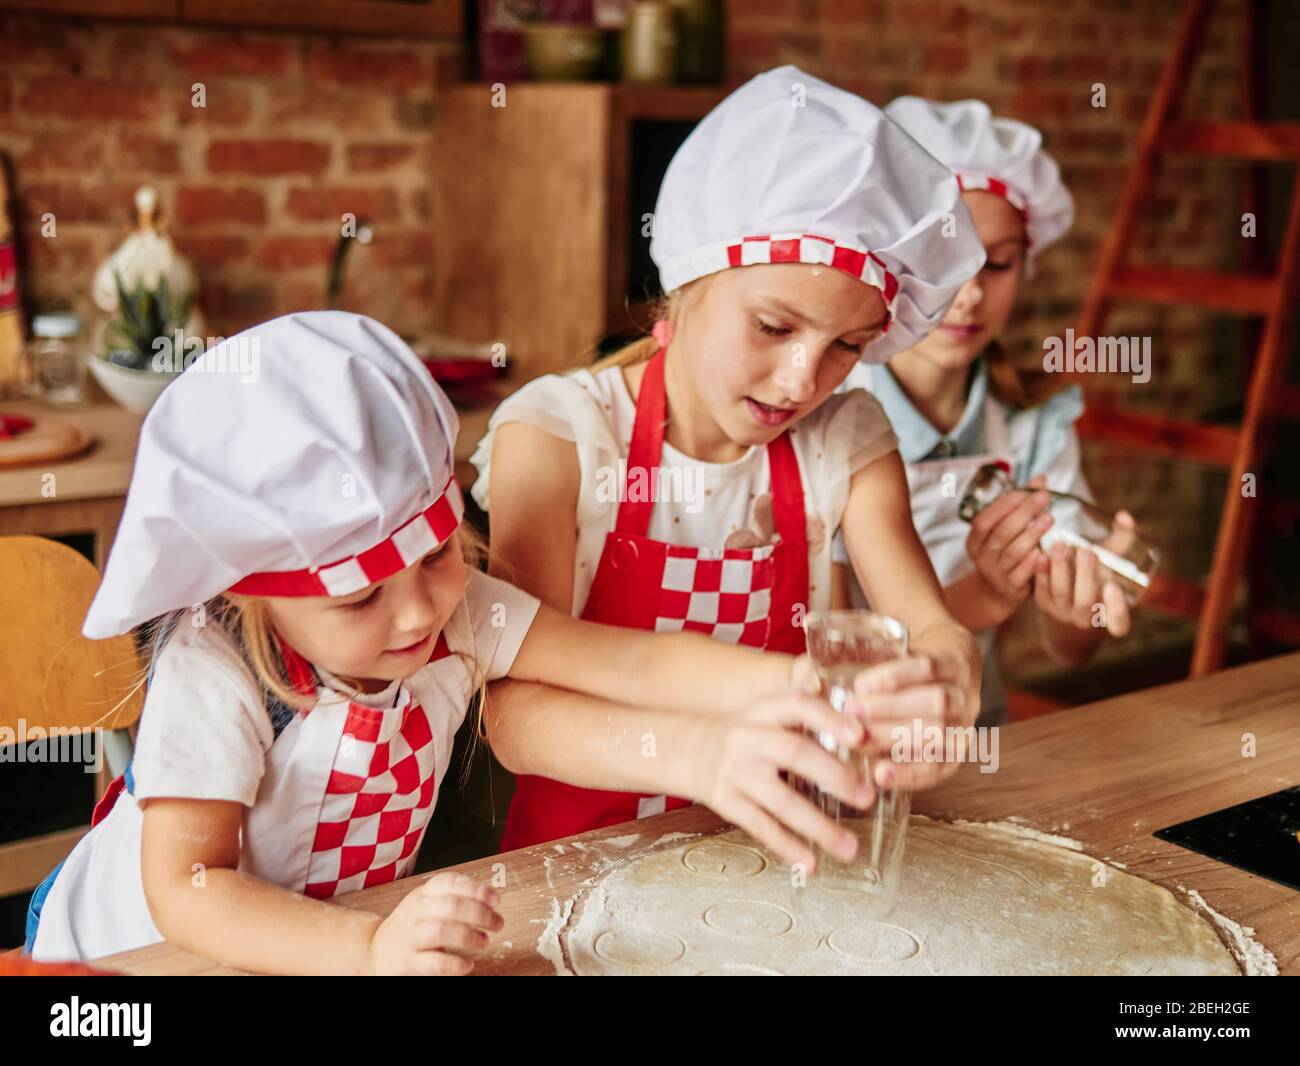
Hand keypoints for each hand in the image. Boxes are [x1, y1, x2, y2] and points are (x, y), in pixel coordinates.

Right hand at [363, 872, 502, 975]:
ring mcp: (410, 938)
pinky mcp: (407, 963)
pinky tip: (467, 964)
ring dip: (470, 936)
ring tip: (485, 942)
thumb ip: (454, 898)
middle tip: (498, 923)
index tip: (495, 899)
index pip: (449, 882)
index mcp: (422, 894)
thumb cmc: (412, 928)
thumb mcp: (426, 904)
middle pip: (451, 905)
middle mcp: (415, 912)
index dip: (476, 889)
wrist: (375, 953)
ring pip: (442, 930)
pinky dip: (456, 964)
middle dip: (481, 913)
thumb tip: (491, 899)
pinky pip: (435, 963)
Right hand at [691, 673, 873, 873]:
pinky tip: (810, 864)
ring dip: (818, 826)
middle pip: (793, 754)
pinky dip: (786, 847)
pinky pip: (760, 826)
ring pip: (780, 801)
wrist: (695, 751)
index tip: (859, 736)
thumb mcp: (772, 714)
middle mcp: (748, 738)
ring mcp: (736, 772)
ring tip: (850, 847)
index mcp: (765, 711)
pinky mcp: (726, 801)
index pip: (798, 707)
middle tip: (867, 796)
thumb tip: (864, 722)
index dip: (829, 719)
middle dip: (834, 776)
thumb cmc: (752, 734)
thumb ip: (810, 716)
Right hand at [846, 652, 979, 790]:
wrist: (940, 654)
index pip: (935, 769)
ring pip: (936, 702)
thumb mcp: (894, 732)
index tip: (877, 775)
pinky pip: (928, 669)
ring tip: (853, 708)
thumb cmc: (907, 703)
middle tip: (853, 733)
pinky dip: (895, 676)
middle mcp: (961, 725)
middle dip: (890, 734)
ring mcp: (962, 694)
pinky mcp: (955, 663)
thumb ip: (872, 744)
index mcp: (950, 752)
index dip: (908, 774)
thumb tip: (828, 755)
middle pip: (934, 733)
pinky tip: (866, 683)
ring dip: (891, 706)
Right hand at [965, 474, 1053, 603]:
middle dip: (1023, 513)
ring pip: (1012, 553)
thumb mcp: (1006, 529)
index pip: (984, 520)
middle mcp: (981, 557)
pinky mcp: (1010, 588)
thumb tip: (1041, 478)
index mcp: (975, 541)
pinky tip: (1043, 551)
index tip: (1027, 492)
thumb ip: (1021, 505)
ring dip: (1032, 534)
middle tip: (1044, 498)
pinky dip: (1032, 563)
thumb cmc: (1005, 552)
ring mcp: (995, 573)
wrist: (998, 592)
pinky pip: (1021, 575)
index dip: (1004, 505)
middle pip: (1000, 533)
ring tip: (1050, 518)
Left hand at [1032, 510, 1135, 636]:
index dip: (1117, 610)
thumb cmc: (1098, 574)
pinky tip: (1040, 554)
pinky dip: (1041, 572)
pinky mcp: (1043, 604)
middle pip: (1086, 602)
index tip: (1113, 586)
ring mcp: (1063, 612)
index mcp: (1111, 613)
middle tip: (1086, 551)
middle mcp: (1087, 617)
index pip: (1119, 624)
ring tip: (1060, 545)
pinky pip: (1041, 590)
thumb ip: (1122, 540)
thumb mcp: (1113, 562)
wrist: (1068, 595)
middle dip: (1085, 576)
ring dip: (1060, 568)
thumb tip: (1123, 516)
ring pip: (1061, 594)